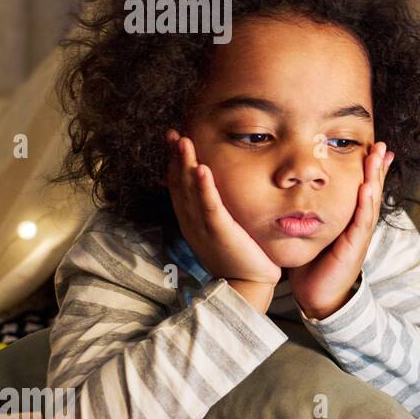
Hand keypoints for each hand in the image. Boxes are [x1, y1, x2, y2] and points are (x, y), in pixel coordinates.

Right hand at [164, 129, 280, 292]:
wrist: (247, 285)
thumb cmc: (238, 256)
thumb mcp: (219, 229)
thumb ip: (212, 210)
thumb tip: (210, 190)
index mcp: (191, 220)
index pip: (179, 185)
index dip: (174, 161)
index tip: (173, 138)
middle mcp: (192, 221)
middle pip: (179, 184)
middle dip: (175, 157)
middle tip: (172, 133)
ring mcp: (203, 227)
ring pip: (190, 191)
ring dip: (184, 165)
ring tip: (183, 141)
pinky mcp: (220, 232)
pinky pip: (210, 207)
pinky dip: (204, 188)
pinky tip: (201, 169)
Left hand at [289, 141, 393, 319]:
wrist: (319, 297)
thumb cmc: (315, 268)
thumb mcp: (314, 236)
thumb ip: (311, 217)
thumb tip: (295, 196)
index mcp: (349, 222)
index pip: (362, 191)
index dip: (368, 170)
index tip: (372, 148)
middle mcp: (359, 226)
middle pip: (371, 192)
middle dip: (377, 168)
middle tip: (382, 146)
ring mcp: (359, 236)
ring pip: (370, 202)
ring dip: (375, 179)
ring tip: (379, 158)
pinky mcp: (354, 247)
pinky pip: (362, 222)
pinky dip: (366, 204)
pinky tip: (367, 188)